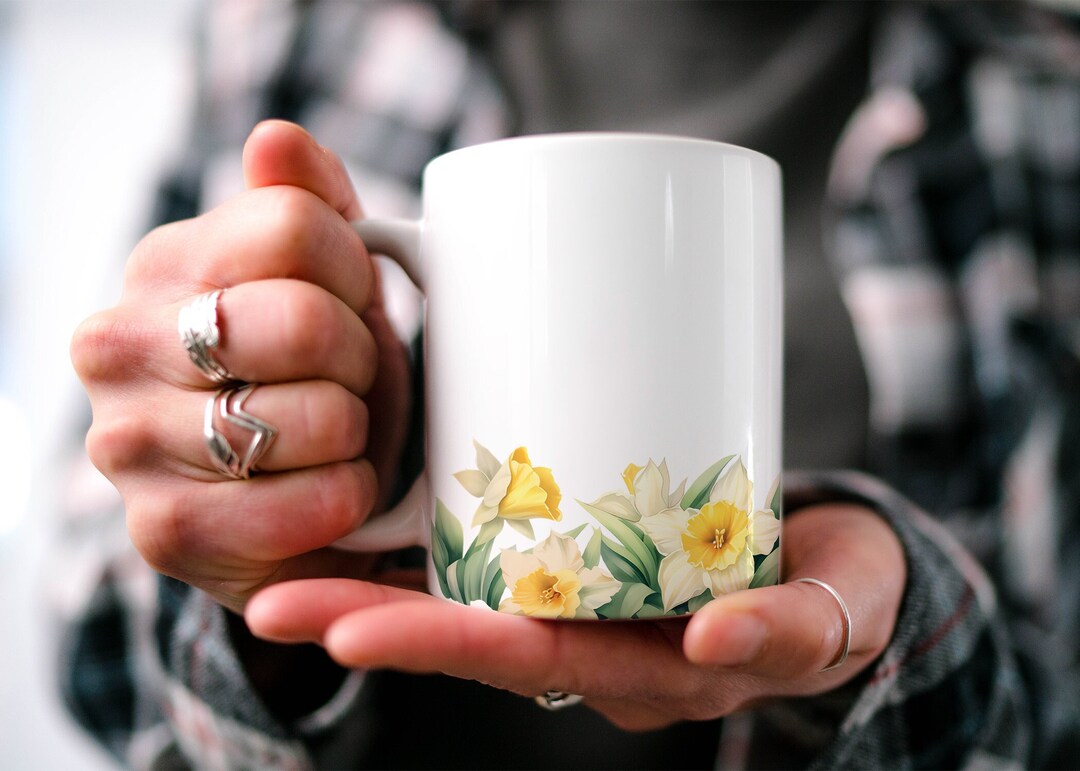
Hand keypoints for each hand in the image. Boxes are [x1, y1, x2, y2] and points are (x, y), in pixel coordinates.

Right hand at [71, 120, 411, 613]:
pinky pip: (317, 500)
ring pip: (317, 414)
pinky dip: (350, 498)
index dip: (355, 271)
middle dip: (360, 357)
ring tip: (331, 436)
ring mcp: (127, 442)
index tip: (352, 303)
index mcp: (160, 266)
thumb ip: (305, 201)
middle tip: (349, 379)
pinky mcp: (165, 531)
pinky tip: (327, 491)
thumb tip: (275, 139)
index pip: (297, 226)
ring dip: (356, 432)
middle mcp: (116, 345)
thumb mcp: (322, 281)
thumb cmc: (311, 378)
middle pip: (304, 320)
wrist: (284, 503)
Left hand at [245, 503, 904, 729]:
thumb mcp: (838, 612)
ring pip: (471, 606)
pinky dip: (416, 557)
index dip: (459, 646)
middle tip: (285, 605)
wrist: (836, 574)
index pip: (541, 661)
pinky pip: (491, 568)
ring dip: (376, 592)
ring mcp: (587, 610)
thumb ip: (800, 629)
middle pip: (479, 640)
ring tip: (283, 574)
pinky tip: (350, 525)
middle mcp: (602, 649)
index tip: (364, 630)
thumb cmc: (838, 588)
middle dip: (381, 625)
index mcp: (649, 668)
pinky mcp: (584, 560)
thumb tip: (720, 635)